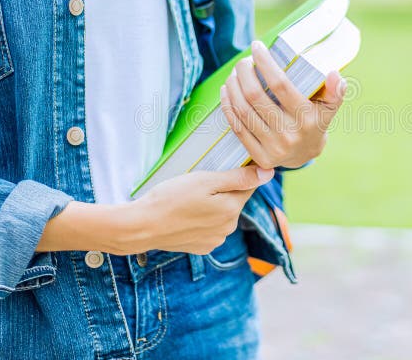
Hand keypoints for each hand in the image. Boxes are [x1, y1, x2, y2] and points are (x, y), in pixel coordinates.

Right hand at [37, 165, 273, 255]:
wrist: (142, 227)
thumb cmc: (171, 198)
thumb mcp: (205, 181)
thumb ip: (238, 177)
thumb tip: (269, 173)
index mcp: (232, 209)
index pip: (248, 185)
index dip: (239, 172)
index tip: (224, 164)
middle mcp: (228, 228)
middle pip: (235, 200)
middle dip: (223, 189)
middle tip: (200, 179)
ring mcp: (215, 240)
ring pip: (222, 214)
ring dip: (213, 204)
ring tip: (190, 197)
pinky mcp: (201, 247)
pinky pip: (209, 227)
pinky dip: (202, 218)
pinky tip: (186, 212)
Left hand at [219, 40, 346, 168]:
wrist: (306, 154)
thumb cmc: (315, 120)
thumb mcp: (330, 106)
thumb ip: (335, 90)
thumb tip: (334, 73)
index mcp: (306, 118)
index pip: (280, 85)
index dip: (265, 63)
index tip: (257, 46)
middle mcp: (289, 134)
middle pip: (256, 96)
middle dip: (244, 73)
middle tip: (243, 61)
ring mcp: (272, 148)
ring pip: (243, 111)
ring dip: (234, 87)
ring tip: (234, 73)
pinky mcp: (259, 156)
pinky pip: (237, 128)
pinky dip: (228, 106)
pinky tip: (227, 90)